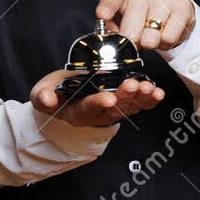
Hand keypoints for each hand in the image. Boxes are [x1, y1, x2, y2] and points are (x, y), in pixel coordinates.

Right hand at [29, 67, 165, 127]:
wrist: (66, 99)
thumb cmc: (56, 93)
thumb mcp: (42, 92)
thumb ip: (43, 96)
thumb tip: (47, 99)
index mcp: (76, 111)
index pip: (87, 108)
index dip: (98, 103)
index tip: (108, 98)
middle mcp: (96, 114)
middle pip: (113, 108)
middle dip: (125, 96)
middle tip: (132, 84)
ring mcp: (111, 111)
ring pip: (128, 107)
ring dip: (140, 98)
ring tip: (148, 88)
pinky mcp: (122, 106)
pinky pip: (138, 106)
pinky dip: (149, 100)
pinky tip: (157, 94)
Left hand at [95, 0, 195, 51]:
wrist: (167, 8)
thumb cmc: (137, 14)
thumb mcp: (119, 17)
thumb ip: (110, 27)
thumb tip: (110, 39)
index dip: (107, 7)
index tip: (102, 15)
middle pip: (132, 28)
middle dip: (131, 42)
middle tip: (133, 40)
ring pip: (151, 37)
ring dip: (149, 43)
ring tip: (149, 34)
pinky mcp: (182, 6)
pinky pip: (169, 38)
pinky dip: (164, 43)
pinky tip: (163, 33)